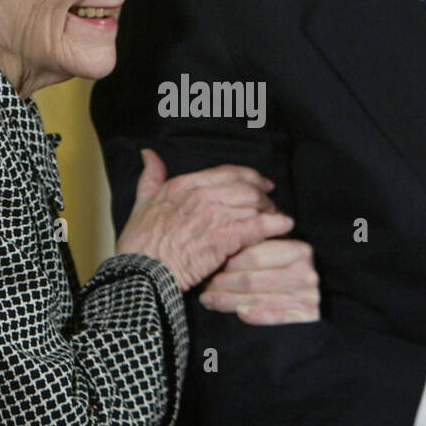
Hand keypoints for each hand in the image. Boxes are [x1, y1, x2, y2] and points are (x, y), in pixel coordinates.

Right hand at [116, 149, 294, 290]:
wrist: (144, 271)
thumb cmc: (140, 242)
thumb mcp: (142, 202)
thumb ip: (151, 176)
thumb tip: (149, 154)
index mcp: (185, 184)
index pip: (228, 172)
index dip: (250, 177)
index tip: (262, 183)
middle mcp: (203, 194)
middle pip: (246, 187)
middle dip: (263, 195)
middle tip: (271, 205)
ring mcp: (215, 215)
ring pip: (254, 203)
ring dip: (271, 210)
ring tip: (278, 218)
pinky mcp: (225, 238)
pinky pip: (258, 226)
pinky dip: (275, 225)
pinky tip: (284, 226)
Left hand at [198, 238, 319, 324]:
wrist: (321, 300)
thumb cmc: (288, 274)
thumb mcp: (280, 255)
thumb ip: (259, 248)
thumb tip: (222, 243)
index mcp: (298, 250)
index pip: (255, 255)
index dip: (228, 262)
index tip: (209, 265)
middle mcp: (305, 272)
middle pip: (251, 279)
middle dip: (222, 283)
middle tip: (204, 285)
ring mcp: (307, 297)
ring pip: (257, 298)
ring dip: (228, 301)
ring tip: (208, 299)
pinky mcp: (306, 318)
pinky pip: (275, 317)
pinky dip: (256, 315)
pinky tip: (239, 314)